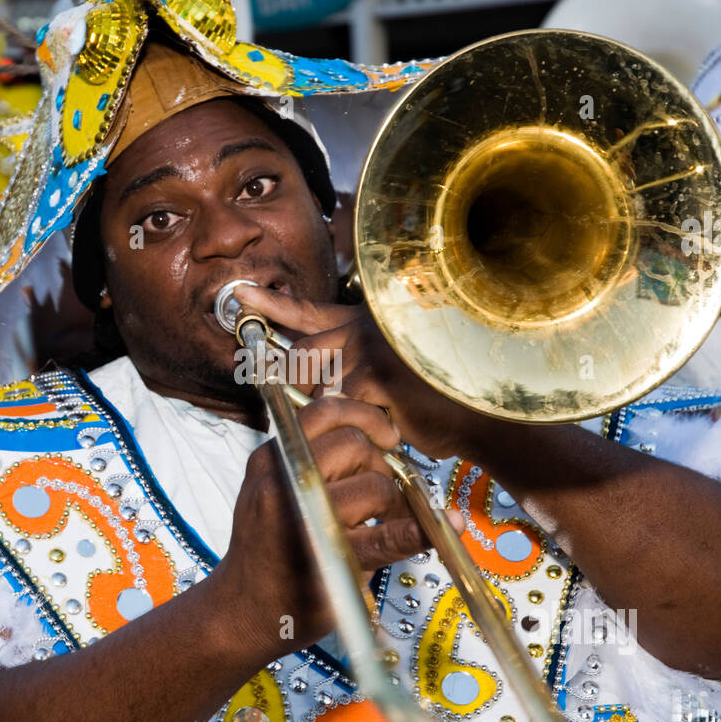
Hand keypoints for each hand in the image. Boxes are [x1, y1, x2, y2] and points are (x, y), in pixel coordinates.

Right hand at [219, 395, 461, 658]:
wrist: (240, 612)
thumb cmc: (267, 549)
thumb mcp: (271, 490)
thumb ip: (308, 458)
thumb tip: (372, 433)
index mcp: (270, 460)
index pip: (323, 411)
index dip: (365, 416)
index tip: (386, 436)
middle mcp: (281, 481)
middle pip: (354, 443)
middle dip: (382, 463)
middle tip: (384, 491)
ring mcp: (304, 520)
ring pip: (373, 484)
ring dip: (394, 500)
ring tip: (384, 521)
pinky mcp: (328, 559)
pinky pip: (383, 537)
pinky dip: (414, 532)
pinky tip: (435, 530)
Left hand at [232, 284, 484, 459]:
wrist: (477, 414)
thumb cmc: (437, 397)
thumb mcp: (394, 373)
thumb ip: (356, 368)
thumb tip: (318, 381)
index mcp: (368, 323)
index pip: (311, 311)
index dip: (274, 304)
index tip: (242, 294)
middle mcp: (367, 330)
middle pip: (304, 353)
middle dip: (294, 378)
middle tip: (289, 391)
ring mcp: (372, 352)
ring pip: (321, 382)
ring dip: (335, 408)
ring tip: (368, 417)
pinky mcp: (377, 379)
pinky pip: (343, 405)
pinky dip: (357, 422)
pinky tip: (385, 427)